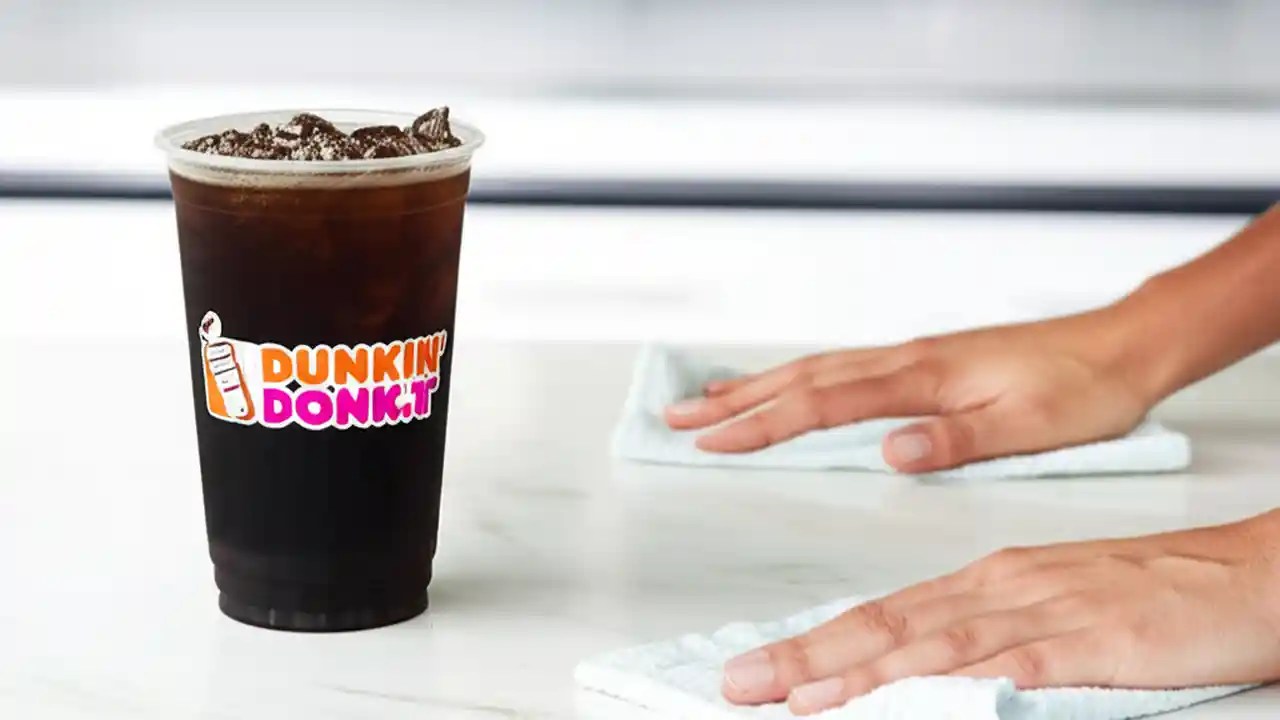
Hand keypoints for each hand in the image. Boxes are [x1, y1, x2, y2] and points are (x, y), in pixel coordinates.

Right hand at [665, 307, 1156, 472]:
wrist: (1120, 346)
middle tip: (676, 417)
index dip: (764, 422)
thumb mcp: (1032, 427)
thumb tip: (888, 452)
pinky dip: (797, 377)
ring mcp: (910, 355)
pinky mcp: (921, 361)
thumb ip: (957, 438)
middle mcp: (907, 359)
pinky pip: (840, 367)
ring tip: (705, 398)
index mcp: (924, 376)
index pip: (825, 403)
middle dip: (735, 399)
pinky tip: (786, 384)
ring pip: (816, 368)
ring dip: (756, 384)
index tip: (713, 438)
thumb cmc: (1084, 389)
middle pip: (803, 378)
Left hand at [720, 511, 1279, 713]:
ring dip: (855, 673)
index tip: (767, 670)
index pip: (885, 613)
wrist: (1246, 573)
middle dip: (807, 657)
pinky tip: (908, 699)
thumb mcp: (1055, 613)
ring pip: (928, 644)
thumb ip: (989, 639)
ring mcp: (1041, 613)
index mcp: (989, 581)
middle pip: (885, 624)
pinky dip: (948, 684)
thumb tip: (923, 669)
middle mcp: (999, 588)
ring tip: (795, 698)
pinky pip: (1006, 667)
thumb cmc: (1154, 593)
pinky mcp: (1087, 642)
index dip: (819, 643)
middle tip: (742, 683)